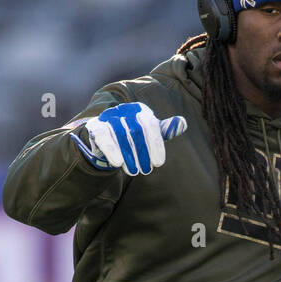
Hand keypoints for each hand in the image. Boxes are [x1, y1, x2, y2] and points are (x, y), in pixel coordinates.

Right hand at [70, 101, 186, 174]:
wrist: (105, 140)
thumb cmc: (132, 138)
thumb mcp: (149, 134)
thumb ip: (164, 130)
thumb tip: (183, 123)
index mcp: (140, 110)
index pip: (151, 125)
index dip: (156, 145)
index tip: (158, 163)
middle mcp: (124, 110)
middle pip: (136, 131)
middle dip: (142, 153)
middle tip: (146, 171)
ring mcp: (109, 117)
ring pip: (120, 134)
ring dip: (128, 155)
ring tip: (133, 171)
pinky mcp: (96, 126)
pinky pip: (104, 137)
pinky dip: (112, 150)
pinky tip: (118, 164)